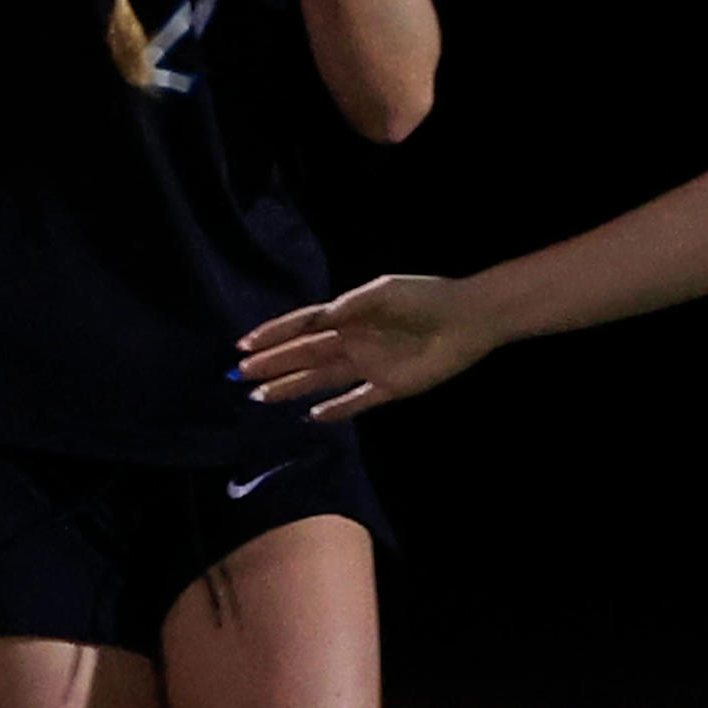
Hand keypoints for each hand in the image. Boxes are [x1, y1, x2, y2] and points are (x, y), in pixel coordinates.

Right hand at [235, 273, 496, 419]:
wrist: (467, 319)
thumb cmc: (425, 298)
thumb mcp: (385, 291)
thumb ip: (352, 304)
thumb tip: (320, 317)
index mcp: (349, 314)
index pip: (303, 326)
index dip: (274, 335)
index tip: (244, 346)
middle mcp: (353, 341)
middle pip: (304, 355)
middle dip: (272, 365)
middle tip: (239, 376)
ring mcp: (369, 366)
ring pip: (320, 380)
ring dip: (291, 387)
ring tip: (260, 396)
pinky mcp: (389, 388)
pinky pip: (356, 402)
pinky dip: (335, 410)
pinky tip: (311, 416)